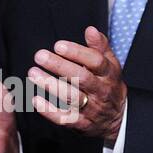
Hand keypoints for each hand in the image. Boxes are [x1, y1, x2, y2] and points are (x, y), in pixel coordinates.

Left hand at [27, 27, 126, 141]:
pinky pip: (65, 119)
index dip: (77, 53)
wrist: (119, 119)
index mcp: (108, 74)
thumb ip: (100, 47)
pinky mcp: (81, 123)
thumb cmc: (108, 84)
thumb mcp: (110, 64)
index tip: (58, 45)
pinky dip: (50, 111)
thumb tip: (90, 29)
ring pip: (72, 97)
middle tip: (40, 56)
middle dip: (59, 66)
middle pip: (82, 78)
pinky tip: (36, 100)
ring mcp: (92, 108)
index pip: (95, 62)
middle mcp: (101, 91)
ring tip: (33, 73)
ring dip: (51, 85)